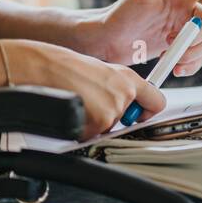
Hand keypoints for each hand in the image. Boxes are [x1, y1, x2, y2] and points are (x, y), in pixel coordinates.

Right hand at [13, 41, 164, 138]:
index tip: (140, 115)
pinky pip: (92, 135)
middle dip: (110, 118)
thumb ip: (117, 88)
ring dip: (92, 122)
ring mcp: (112, 110)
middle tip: (91, 104)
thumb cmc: (66, 67)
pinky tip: (73, 111)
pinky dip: (82, 129)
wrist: (44, 68)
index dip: (148, 112)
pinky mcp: (98, 123)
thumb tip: (124, 104)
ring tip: (78, 102)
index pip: (157, 101)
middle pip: (125, 119)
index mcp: (127, 78)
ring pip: (107, 128)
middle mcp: (124, 93)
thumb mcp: (100, 72)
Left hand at [98, 0, 201, 75]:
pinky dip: (192, 66)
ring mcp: (183, 31)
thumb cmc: (122, 12)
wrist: (107, 41)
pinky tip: (175, 68)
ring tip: (173, 59)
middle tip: (177, 44)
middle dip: (201, 37)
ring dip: (195, 54)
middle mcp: (186, 11)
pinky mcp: (177, 49)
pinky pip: (197, 59)